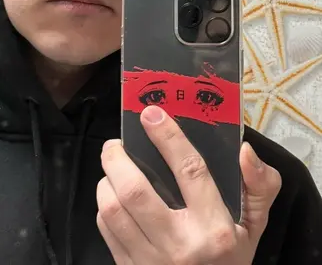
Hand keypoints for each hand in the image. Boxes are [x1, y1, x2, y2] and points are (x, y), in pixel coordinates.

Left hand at [97, 106, 280, 264]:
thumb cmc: (229, 260)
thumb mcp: (254, 227)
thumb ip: (258, 187)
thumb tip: (245, 150)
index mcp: (214, 228)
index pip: (189, 170)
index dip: (168, 136)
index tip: (151, 113)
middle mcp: (180, 244)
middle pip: (136, 190)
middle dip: (118, 158)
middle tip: (116, 144)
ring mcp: (151, 260)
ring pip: (114, 209)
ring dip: (107, 181)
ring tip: (112, 168)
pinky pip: (106, 230)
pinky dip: (105, 205)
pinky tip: (113, 196)